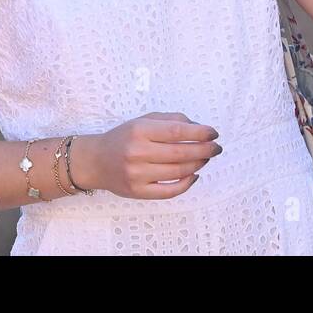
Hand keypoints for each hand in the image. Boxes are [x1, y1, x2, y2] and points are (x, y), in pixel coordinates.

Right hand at [72, 111, 221, 198]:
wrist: (95, 161)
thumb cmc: (124, 137)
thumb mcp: (144, 120)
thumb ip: (172, 120)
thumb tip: (200, 128)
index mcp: (140, 131)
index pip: (178, 131)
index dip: (200, 133)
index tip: (214, 133)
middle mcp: (137, 153)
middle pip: (181, 153)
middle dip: (205, 150)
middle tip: (216, 148)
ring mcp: (137, 175)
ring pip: (178, 172)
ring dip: (198, 164)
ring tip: (205, 158)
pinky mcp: (137, 192)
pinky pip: (169, 191)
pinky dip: (186, 184)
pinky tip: (194, 175)